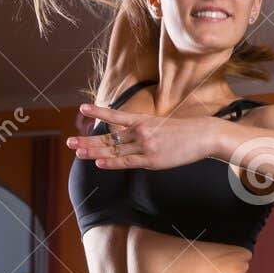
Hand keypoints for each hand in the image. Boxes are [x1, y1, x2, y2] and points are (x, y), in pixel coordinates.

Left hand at [68, 104, 222, 169]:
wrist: (204, 135)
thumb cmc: (183, 131)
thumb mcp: (160, 125)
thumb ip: (142, 131)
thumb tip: (127, 138)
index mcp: (142, 121)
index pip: (115, 116)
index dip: (98, 113)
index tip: (82, 109)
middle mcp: (140, 131)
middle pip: (108, 138)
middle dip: (87, 140)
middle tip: (69, 141)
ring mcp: (145, 146)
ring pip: (114, 151)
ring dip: (94, 152)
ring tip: (77, 151)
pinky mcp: (152, 160)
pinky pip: (128, 162)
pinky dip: (112, 163)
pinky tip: (98, 163)